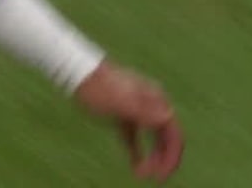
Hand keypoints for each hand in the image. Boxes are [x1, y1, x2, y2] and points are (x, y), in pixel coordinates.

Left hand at [73, 61, 183, 180]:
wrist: (77, 73)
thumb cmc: (99, 86)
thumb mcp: (121, 101)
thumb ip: (144, 109)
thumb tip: (168, 116)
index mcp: (156, 100)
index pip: (174, 133)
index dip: (172, 156)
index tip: (162, 175)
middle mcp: (152, 106)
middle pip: (166, 138)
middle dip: (163, 160)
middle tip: (155, 178)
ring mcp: (138, 110)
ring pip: (153, 140)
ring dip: (152, 158)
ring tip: (144, 175)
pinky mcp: (124, 115)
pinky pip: (135, 137)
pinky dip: (137, 152)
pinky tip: (135, 167)